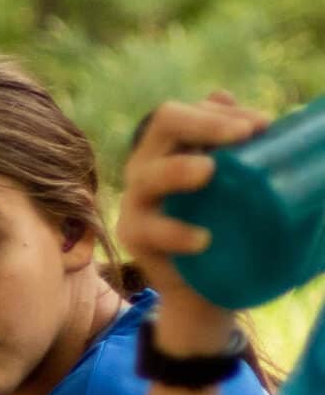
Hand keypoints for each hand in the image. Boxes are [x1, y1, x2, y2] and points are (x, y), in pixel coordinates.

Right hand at [118, 94, 266, 336]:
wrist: (205, 288)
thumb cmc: (224, 228)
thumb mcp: (233, 184)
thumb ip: (233, 148)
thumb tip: (237, 106)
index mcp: (169, 147)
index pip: (183, 113)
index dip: (217, 111)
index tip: (261, 126)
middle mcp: (147, 167)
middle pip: (163, 123)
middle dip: (205, 123)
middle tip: (245, 135)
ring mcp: (136, 201)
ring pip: (148, 175)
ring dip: (177, 169)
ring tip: (209, 171)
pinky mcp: (133, 237)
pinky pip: (148, 230)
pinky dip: (175, 232)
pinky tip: (203, 239)